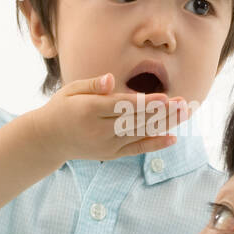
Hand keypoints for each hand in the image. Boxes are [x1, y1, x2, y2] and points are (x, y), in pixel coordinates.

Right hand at [33, 72, 190, 161]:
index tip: (165, 98)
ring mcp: (106, 145)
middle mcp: (99, 130)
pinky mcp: (111, 154)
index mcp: (88, 110)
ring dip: (164, 124)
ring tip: (184, 114)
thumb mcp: (71, 91)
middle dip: (162, 113)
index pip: (121, 106)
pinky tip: (172, 137)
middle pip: (135, 120)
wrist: (49, 140)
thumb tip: (111, 79)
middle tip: (184, 104)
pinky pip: (136, 149)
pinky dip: (154, 144)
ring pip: (140, 133)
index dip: (144, 103)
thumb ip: (92, 85)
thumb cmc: (62, 108)